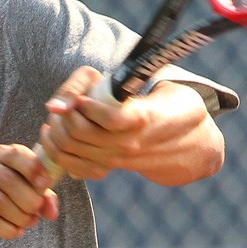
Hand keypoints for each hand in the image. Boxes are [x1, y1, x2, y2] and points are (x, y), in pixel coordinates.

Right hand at [0, 144, 59, 246]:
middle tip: (35, 211)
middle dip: (29, 201)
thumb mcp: (28, 193)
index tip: (44, 185)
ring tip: (27, 222)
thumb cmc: (7, 199)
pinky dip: (8, 229)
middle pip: (10, 181)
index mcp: (1, 154)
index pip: (17, 154)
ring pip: (0, 203)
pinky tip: (16, 231)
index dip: (34, 169)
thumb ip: (44, 198)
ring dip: (20, 217)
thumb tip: (51, 211)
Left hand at [38, 67, 224, 185]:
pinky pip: (73, 167)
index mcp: (143, 119)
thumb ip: (136, 80)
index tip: (81, 96)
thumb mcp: (168, 89)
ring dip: (55, 131)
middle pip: (79, 133)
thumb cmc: (176, 107)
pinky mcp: (109, 168)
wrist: (193, 145)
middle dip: (63, 115)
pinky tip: (53, 136)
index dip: (86, 105)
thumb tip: (100, 84)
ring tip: (54, 116)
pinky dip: (57, 152)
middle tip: (61, 104)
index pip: (109, 118)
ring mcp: (117, 159)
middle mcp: (128, 143)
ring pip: (71, 150)